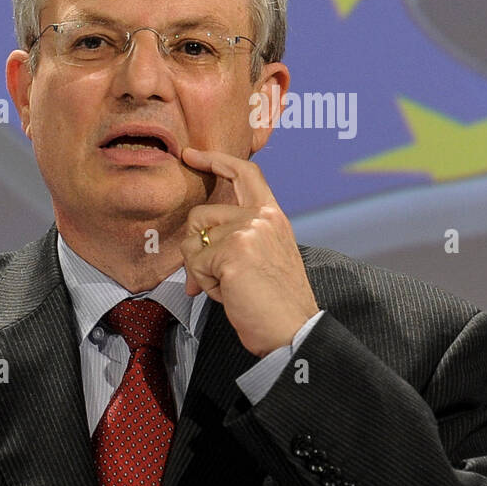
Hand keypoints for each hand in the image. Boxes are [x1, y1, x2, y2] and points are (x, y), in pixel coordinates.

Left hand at [179, 147, 318, 357]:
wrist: (294, 331)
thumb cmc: (276, 302)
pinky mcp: (233, 254)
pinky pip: (195, 265)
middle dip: (196, 247)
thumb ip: (238, 237)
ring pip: (193, 242)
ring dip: (203, 271)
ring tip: (231, 287)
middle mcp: (262, 217)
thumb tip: (194, 243)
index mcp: (273, 216)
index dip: (215, 159)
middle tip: (216, 277)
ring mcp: (248, 232)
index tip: (192, 155)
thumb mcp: (264, 255)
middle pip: (201, 215)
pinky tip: (230, 294)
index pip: (244, 172)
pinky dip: (205, 285)